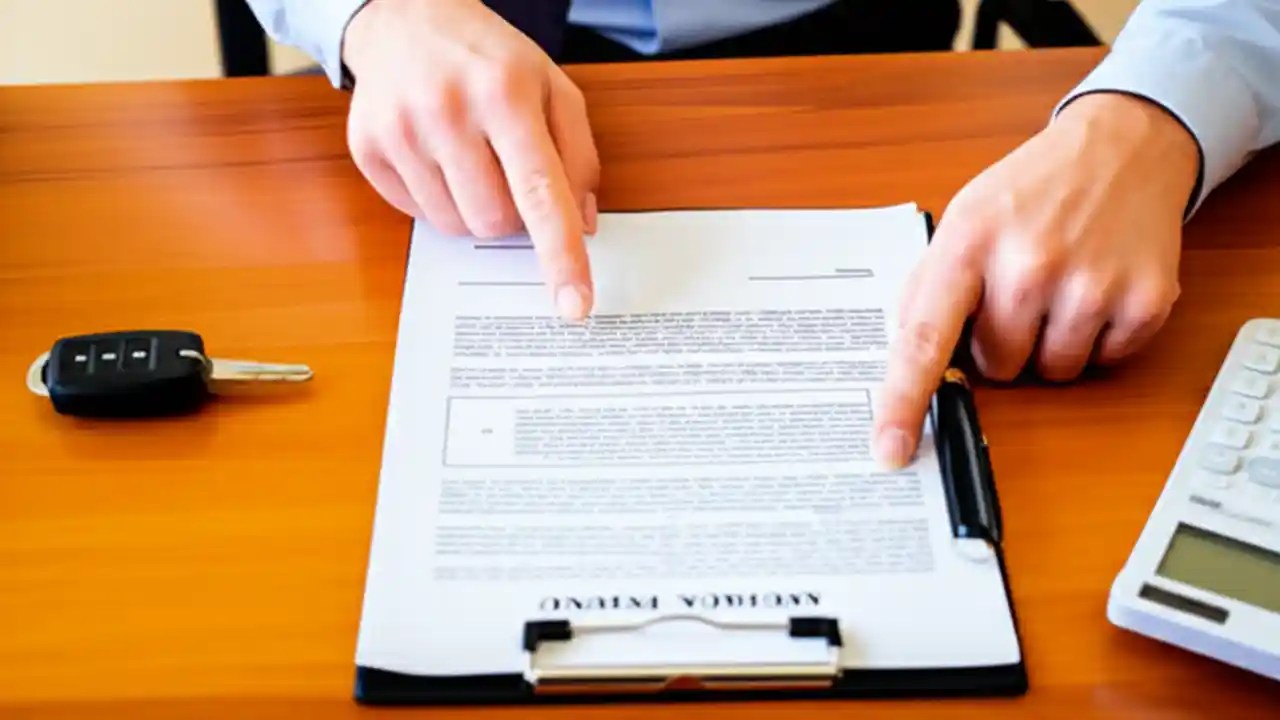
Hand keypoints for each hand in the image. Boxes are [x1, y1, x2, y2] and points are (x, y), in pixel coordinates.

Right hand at [342, 0, 599, 319]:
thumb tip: (583, 223)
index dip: (561, 254)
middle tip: (505, 169)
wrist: (407, 17)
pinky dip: (438, 200)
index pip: (541, 192)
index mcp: (505, 93)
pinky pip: (417, 216)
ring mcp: (399, 132)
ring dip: (474, 209)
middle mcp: (447, 111)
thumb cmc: (489, 58)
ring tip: (469, 157)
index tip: (574, 303)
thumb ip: (579, 155)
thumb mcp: (553, 87)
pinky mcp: (367, 149)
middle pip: (495, 222)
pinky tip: (437, 157)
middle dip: (512, 214)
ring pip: (455, 227)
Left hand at [873, 93, 1200, 467]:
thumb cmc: (1030, 193)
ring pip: (1052, 373)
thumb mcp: (963, 221)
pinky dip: (1098, 338)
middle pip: (997, 367)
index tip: (888, 450)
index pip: (923, 340)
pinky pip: (1103, 363)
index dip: (903, 402)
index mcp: (968, 244)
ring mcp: (1091, 283)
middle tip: (1019, 292)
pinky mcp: (1145, 300)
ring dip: (1050, 345)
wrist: (1122, 147)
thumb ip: (929, 291)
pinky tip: (1098, 288)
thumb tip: (903, 367)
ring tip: (1060, 286)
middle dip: (1003, 343)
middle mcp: (1029, 264)